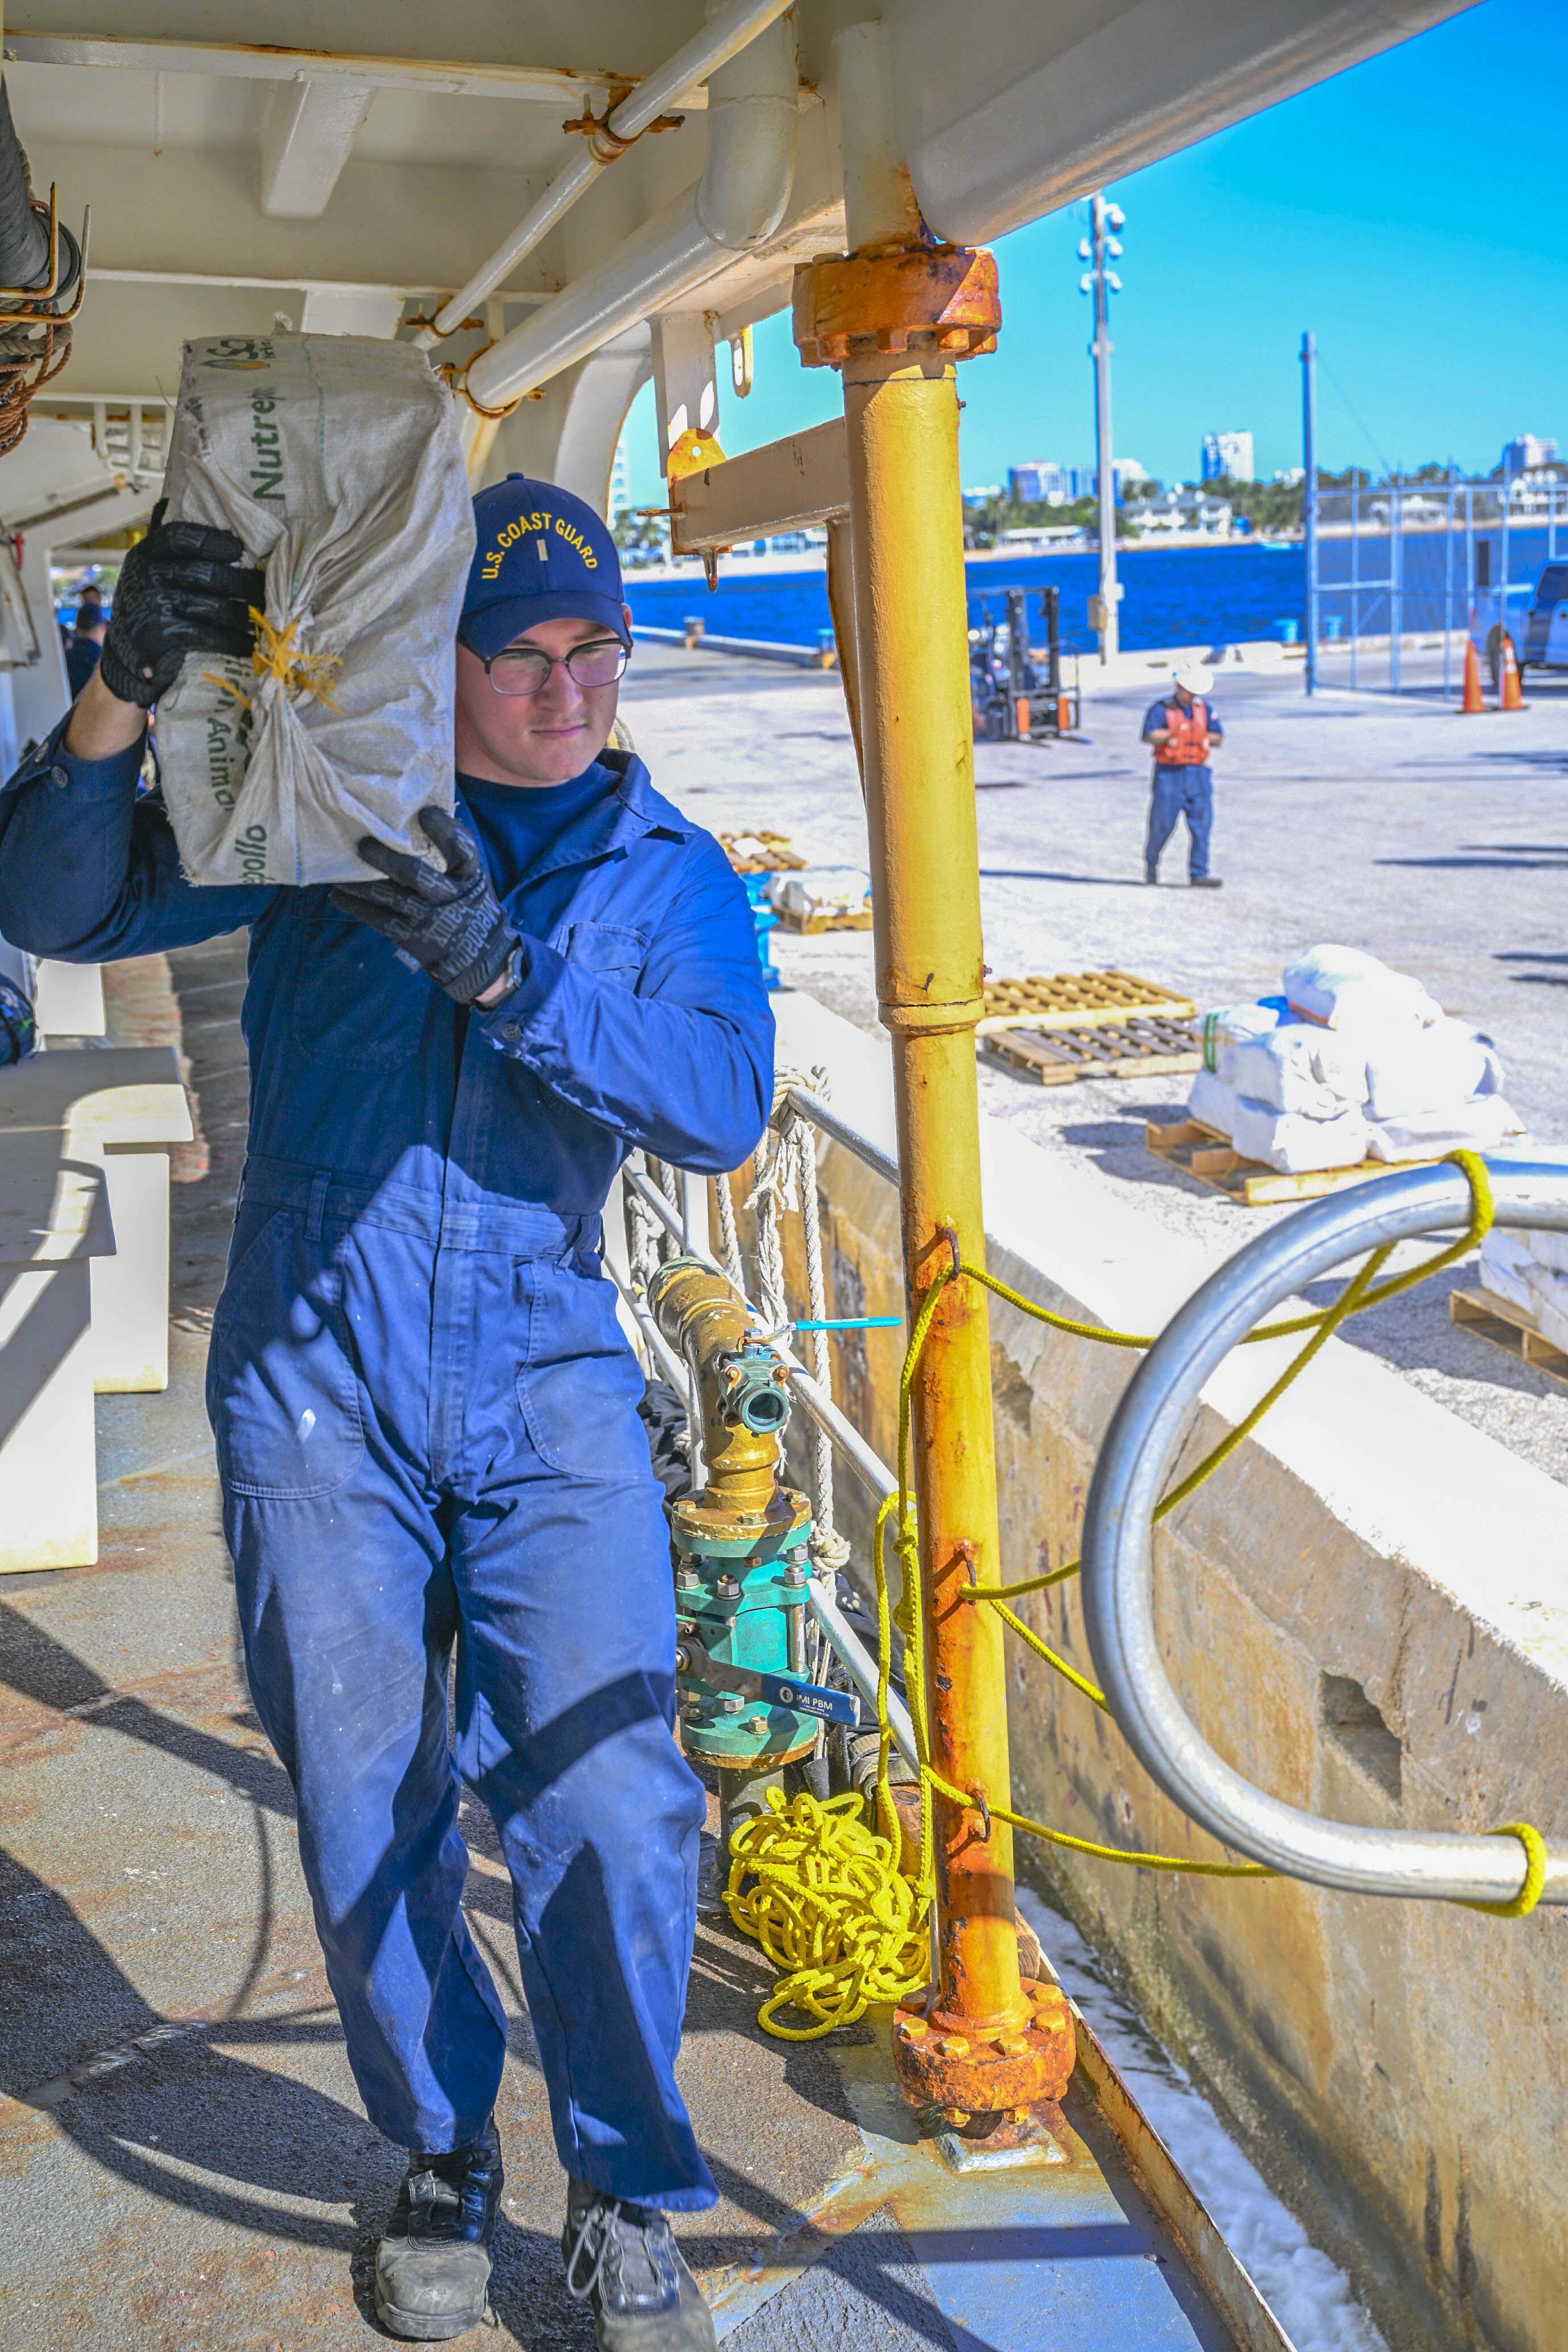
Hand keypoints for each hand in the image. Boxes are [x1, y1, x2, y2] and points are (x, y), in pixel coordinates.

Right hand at [99, 498, 267, 708]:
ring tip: (269, 617)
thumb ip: (166, 547)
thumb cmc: (148, 611)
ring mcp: (151, 606)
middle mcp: (145, 575)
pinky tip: (250, 644)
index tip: (239, 548)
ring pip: (211, 606)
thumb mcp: (148, 573)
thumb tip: (179, 505)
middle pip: (204, 573)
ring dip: (244, 613)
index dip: (212, 541)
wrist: (124, 659)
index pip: (179, 536)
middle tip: (269, 588)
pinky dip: (232, 641)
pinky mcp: (160, 636)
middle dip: (242, 581)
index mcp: (145, 554)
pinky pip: (206, 635)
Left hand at [330, 805, 520, 1005]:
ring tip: (339, 874)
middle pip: (415, 873)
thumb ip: (451, 851)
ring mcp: (427, 917)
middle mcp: (448, 895)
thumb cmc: (466, 900)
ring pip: (389, 896)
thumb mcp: (470, 876)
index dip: (443, 829)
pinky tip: (338, 895)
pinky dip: (355, 906)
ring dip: (360, 883)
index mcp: (467, 874)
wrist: (475, 954)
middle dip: (385, 858)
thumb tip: (418, 811)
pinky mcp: (410, 935)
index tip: (425, 813)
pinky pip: (378, 919)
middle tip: (362, 844)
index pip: (461, 847)